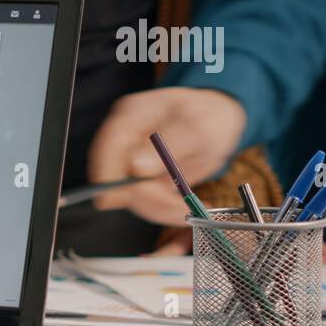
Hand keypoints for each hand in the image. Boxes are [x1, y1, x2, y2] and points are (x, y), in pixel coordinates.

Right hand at [88, 87, 245, 225]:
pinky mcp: (140, 180)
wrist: (219, 124)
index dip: (107, 175)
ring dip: (159, 208)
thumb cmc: (209, 115)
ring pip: (130, 196)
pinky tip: (184, 206)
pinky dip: (164, 210)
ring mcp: (130, 162)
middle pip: (115, 178)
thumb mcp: (198, 127)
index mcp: (130, 117)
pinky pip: (144, 203)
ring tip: (188, 208)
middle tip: (181, 209)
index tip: (122, 198)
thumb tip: (136, 167)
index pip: (107, 147)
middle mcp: (124, 141)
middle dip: (147, 199)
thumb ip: (169, 144)